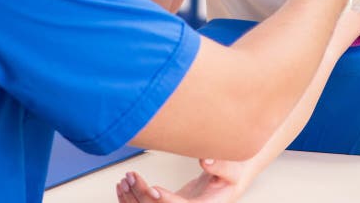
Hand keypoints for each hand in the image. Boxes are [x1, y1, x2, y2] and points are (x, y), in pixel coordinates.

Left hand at [115, 163, 240, 202]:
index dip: (166, 201)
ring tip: (126, 179)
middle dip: (144, 196)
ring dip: (135, 198)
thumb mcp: (233, 168)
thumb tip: (206, 161)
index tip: (153, 189)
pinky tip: (125, 186)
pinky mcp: (171, 202)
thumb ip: (222, 166)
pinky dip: (135, 197)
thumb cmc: (234, 171)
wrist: (232, 175)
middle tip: (132, 177)